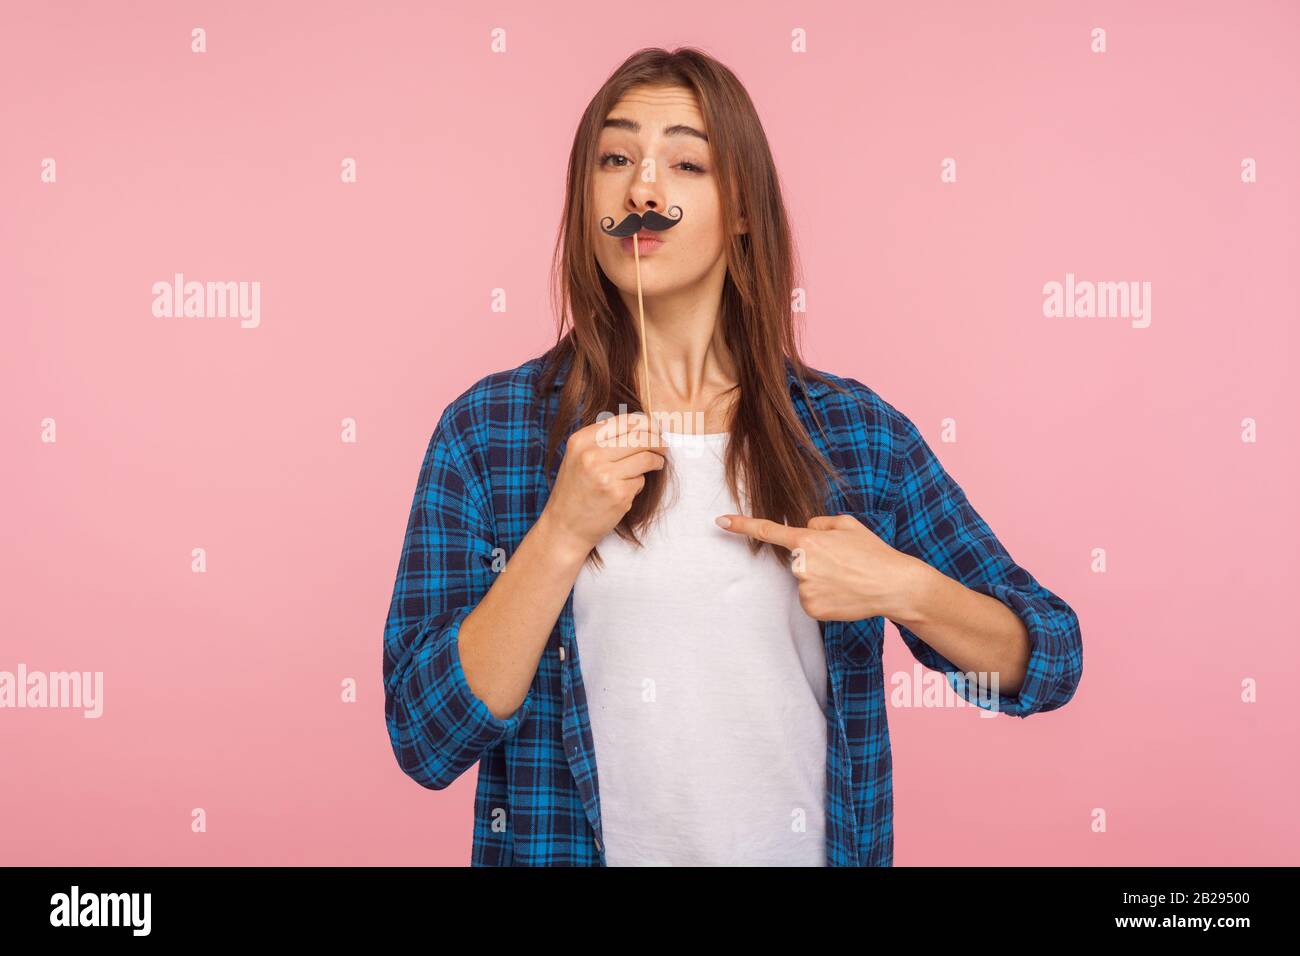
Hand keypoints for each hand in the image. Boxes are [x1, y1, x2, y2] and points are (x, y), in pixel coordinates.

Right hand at [540, 411, 665, 554]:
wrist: (564, 526)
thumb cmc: (576, 490)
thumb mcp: (578, 457)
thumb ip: (603, 440)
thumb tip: (642, 426)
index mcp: (581, 441)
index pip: (625, 421)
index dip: (647, 424)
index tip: (655, 430)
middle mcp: (591, 455)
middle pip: (640, 437)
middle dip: (657, 441)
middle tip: (663, 447)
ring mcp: (605, 475)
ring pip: (646, 457)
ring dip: (657, 460)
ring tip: (656, 464)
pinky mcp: (618, 494)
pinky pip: (641, 481)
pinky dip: (640, 483)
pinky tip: (629, 489)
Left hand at [714, 512, 924, 621]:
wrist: (894, 585)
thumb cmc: (872, 552)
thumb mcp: (846, 525)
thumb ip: (818, 524)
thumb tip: (804, 531)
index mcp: (808, 540)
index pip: (768, 531)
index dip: (742, 526)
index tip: (720, 521)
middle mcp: (801, 565)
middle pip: (795, 560)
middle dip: (813, 559)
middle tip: (842, 562)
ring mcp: (805, 589)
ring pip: (803, 581)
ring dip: (820, 579)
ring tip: (847, 578)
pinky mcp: (811, 609)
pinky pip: (809, 599)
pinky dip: (824, 596)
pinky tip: (843, 594)